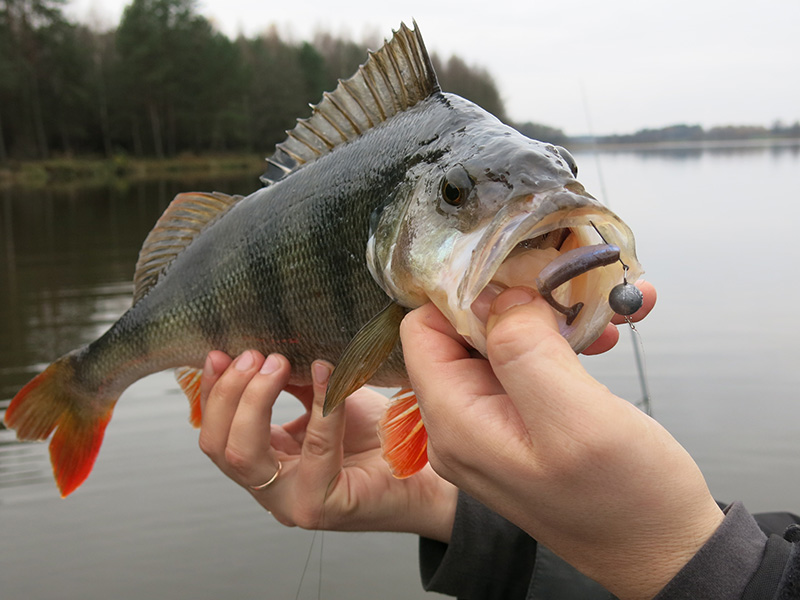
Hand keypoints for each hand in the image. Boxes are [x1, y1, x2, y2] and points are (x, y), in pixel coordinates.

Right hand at [198, 351, 456, 541]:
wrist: (422, 473)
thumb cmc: (375, 438)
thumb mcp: (324, 399)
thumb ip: (293, 383)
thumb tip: (267, 345)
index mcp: (264, 462)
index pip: (214, 433)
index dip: (211, 392)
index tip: (220, 352)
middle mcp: (269, 487)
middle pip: (217, 445)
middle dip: (230, 393)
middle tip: (256, 355)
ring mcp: (292, 502)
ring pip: (244, 454)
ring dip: (256, 399)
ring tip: (280, 363)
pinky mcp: (323, 505)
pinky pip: (313, 450)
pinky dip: (321, 406)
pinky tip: (331, 375)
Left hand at [401, 286, 722, 599]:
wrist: (662, 549)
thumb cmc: (625, 500)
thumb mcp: (575, 420)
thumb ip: (523, 350)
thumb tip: (499, 295)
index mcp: (456, 422)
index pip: (423, 330)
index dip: (466, 293)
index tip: (520, 273)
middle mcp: (462, 421)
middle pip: (464, 331)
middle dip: (518, 300)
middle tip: (572, 284)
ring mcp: (493, 422)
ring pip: (504, 341)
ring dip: (552, 318)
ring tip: (608, 309)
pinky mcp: (523, 420)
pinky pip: (531, 364)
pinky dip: (565, 341)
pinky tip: (606, 333)